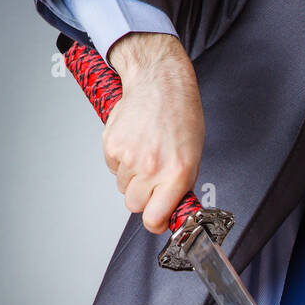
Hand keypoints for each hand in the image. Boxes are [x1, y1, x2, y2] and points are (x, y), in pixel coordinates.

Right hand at [103, 31, 204, 232]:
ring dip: (131, 177)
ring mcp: (129, 156)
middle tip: (152, 180)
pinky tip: (134, 142)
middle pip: (134, 205)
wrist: (159, 82)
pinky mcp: (111, 144)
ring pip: (122, 186)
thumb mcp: (194, 154)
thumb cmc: (181, 114)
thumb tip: (172, 209)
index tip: (157, 219)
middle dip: (142, 197)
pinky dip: (120, 160)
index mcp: (177, 173)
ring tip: (145, 153)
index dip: (155, 222)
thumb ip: (181, 185)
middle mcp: (152, 167)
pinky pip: (112, 167)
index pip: (155, 218)